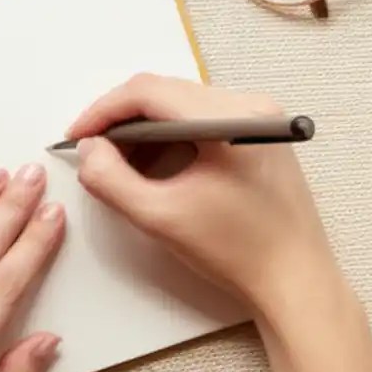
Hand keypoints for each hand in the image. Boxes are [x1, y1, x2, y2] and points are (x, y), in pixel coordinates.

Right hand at [67, 73, 338, 314]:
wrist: (295, 279)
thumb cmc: (237, 252)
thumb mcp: (160, 217)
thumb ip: (111, 179)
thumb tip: (89, 149)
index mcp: (229, 118)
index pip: (148, 92)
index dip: (102, 111)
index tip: (76, 137)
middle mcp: (249, 105)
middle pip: (164, 92)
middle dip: (120, 120)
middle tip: (93, 153)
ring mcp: (258, 118)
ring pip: (180, 104)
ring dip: (143, 129)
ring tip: (119, 164)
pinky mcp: (259, 133)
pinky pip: (200, 119)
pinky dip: (168, 136)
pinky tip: (153, 167)